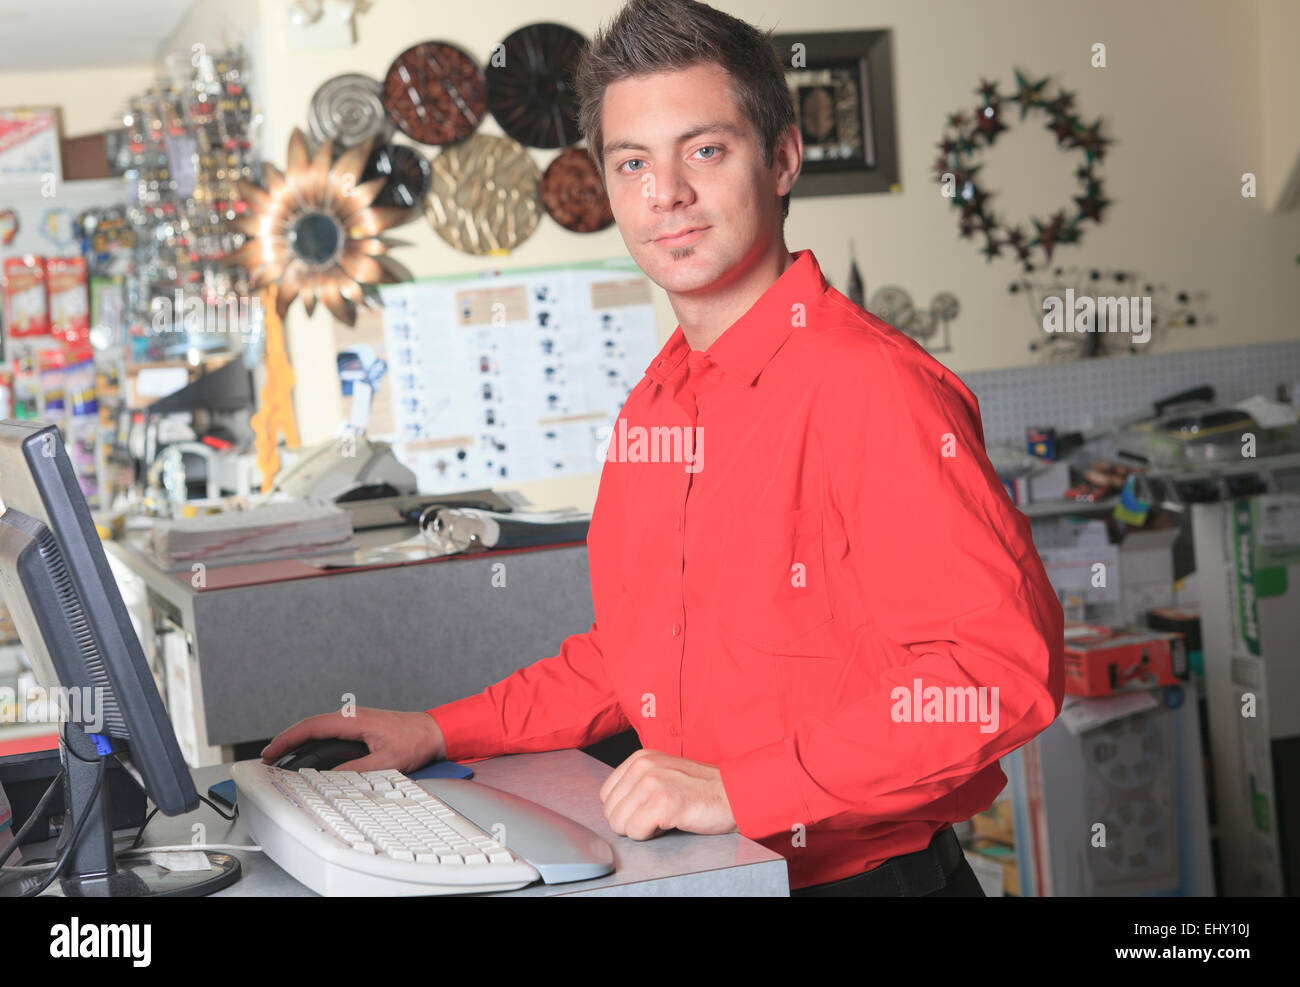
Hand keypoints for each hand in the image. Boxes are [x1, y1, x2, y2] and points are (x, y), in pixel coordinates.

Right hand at [259, 707, 445, 773]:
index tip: (270, 751)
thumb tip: (332, 778)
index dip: (287, 739)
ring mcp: (354, 721)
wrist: (434, 731)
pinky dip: (312, 741)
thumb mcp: (388, 760)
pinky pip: (328, 732)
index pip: (311, 726)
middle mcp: (351, 717)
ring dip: (298, 741)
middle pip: (309, 726)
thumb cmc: (416, 740)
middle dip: (286, 741)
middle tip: (268, 758)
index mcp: (354, 720)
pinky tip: (308, 753)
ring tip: (282, 757)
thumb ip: (360, 769)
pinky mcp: (359, 727)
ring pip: (318, 729)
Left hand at [598, 749, 736, 839]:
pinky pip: (636, 832)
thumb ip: (636, 783)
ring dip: (641, 829)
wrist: (734, 793)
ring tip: (665, 818)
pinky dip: (651, 836)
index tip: (648, 808)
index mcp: (640, 758)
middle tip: (658, 815)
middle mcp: (643, 766)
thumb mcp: (664, 773)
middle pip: (610, 811)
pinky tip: (670, 823)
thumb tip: (612, 806)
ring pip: (619, 824)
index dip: (626, 810)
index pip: (606, 796)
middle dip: (631, 822)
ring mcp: (653, 783)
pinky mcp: (663, 803)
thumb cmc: (701, 789)